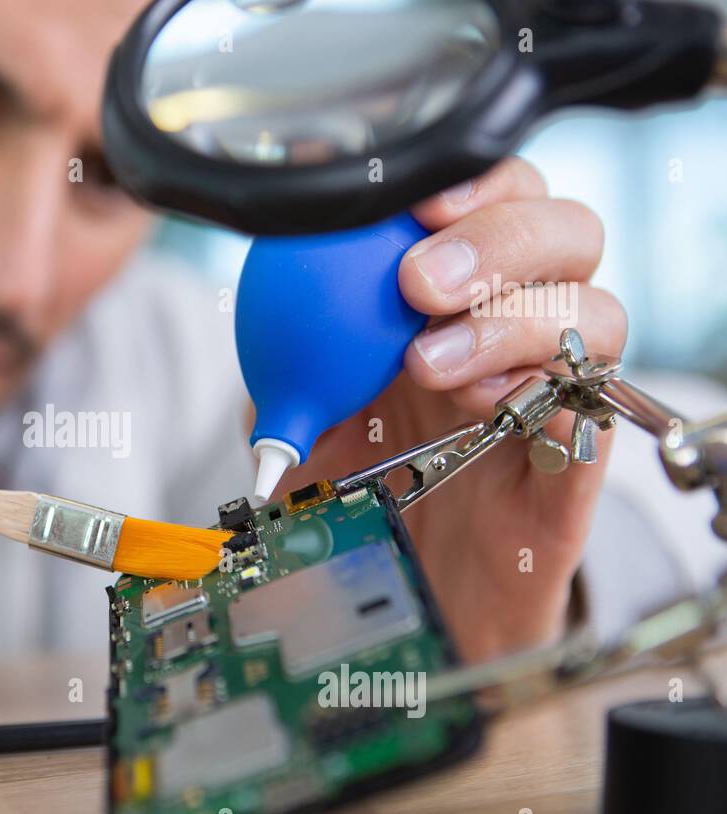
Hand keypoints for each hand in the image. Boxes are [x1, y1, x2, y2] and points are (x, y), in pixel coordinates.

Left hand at [274, 159, 623, 661]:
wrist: (401, 587)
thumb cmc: (361, 484)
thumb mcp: (305, 416)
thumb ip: (288, 368)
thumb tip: (261, 315)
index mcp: (460, 294)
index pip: (495, 197)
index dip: (469, 181)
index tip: (410, 203)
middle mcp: (523, 326)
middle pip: (567, 232)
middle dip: (497, 238)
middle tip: (416, 283)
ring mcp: (561, 388)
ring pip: (597, 313)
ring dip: (509, 323)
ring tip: (427, 365)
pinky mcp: (579, 459)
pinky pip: (595, 409)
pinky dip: (544, 398)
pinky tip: (483, 412)